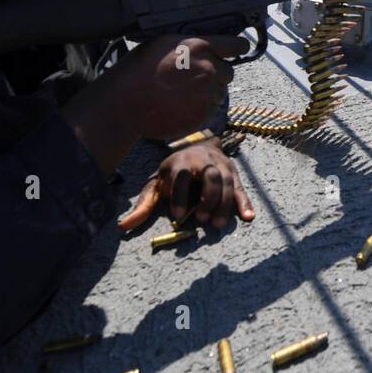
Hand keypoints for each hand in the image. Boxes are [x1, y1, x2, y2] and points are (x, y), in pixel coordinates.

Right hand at [109, 34, 246, 142]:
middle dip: (216, 74)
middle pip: (228, 72)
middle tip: (193, 78)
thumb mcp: (163, 44)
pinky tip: (179, 105)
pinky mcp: (204, 115)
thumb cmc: (137, 71)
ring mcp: (208, 94)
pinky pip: (209, 110)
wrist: (125, 104)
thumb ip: (190, 45)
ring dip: (207, 93)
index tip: (239, 49)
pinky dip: (199, 109)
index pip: (237, 44)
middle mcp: (209, 69)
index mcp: (199, 47)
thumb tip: (206, 46)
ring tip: (181, 93)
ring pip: (219, 93)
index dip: (238, 47)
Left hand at [118, 141, 253, 230]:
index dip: (179, 195)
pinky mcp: (234, 174)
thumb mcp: (157, 184)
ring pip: (228, 183)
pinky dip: (245, 203)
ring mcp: (221, 166)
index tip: (177, 215)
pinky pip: (241, 188)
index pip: (181, 176)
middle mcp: (203, 161)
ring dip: (224, 204)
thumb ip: (144, 205)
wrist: (197, 145)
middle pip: (210, 177)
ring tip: (218, 225)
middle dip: (207, 199)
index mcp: (180, 162)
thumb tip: (123, 226)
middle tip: (202, 220)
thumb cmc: (174, 172)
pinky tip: (248, 217)